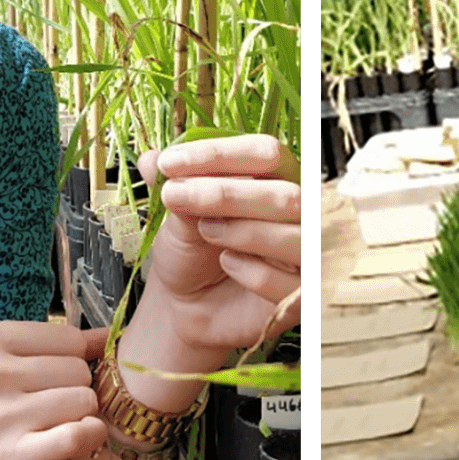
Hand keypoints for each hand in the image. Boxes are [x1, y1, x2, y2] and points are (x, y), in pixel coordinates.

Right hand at [0, 321, 107, 459]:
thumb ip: (48, 349)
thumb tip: (108, 335)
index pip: (70, 337)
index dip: (75, 361)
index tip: (56, 381)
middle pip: (80, 370)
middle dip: (77, 391)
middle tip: (50, 412)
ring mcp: (1, 414)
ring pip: (84, 401)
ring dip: (81, 418)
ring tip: (55, 429)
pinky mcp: (12, 454)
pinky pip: (78, 434)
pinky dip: (90, 438)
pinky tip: (77, 443)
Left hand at [139, 133, 301, 352]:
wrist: (187, 305)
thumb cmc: (192, 252)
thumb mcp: (177, 212)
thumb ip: (172, 183)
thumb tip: (150, 159)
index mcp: (277, 178)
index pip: (267, 154)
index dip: (220, 155)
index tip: (171, 163)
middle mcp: (300, 212)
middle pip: (285, 194)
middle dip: (227, 194)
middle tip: (175, 196)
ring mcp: (308, 255)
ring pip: (296, 236)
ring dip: (243, 232)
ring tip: (205, 231)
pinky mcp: (303, 296)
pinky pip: (291, 283)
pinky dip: (255, 274)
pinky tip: (230, 265)